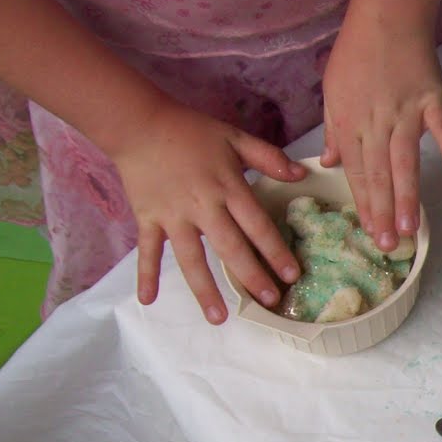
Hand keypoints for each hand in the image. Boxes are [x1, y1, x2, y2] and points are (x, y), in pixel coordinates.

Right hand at [109, 99, 304, 323]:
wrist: (138, 123)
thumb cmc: (191, 131)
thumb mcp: (234, 137)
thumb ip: (268, 157)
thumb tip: (302, 174)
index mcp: (228, 187)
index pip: (257, 225)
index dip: (276, 251)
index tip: (291, 275)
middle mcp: (202, 207)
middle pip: (230, 248)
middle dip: (251, 277)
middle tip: (269, 302)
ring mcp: (173, 216)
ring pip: (191, 258)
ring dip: (205, 289)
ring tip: (218, 318)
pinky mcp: (148, 219)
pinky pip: (148, 251)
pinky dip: (145, 275)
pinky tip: (148, 300)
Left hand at [319, 14, 441, 252]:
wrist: (385, 17)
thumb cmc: (356, 54)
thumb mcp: (332, 91)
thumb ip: (335, 130)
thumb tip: (331, 162)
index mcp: (351, 124)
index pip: (358, 173)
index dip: (364, 205)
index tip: (370, 234)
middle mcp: (376, 124)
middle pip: (380, 175)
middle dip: (382, 212)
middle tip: (386, 244)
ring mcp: (406, 113)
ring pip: (405, 161)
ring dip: (407, 195)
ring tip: (410, 226)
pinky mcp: (433, 100)